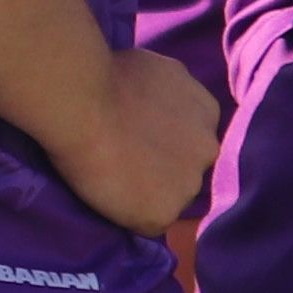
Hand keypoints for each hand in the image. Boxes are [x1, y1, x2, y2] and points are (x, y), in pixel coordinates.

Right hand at [57, 47, 225, 238]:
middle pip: (185, 167)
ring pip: (169, 196)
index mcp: (207, 110)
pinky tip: (106, 193)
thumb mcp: (152, 71)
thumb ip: (164, 95)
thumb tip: (151, 106)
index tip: (136, 136)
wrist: (85, 105)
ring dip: (148, 191)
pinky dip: (128, 213)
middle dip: (162, 165)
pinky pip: (146, 222)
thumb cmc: (107, 76)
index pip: (191, 135)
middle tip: (123, 157)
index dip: (162, 138)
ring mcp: (189, 184)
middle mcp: (207, 148)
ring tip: (110, 177)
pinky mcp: (164, 213)